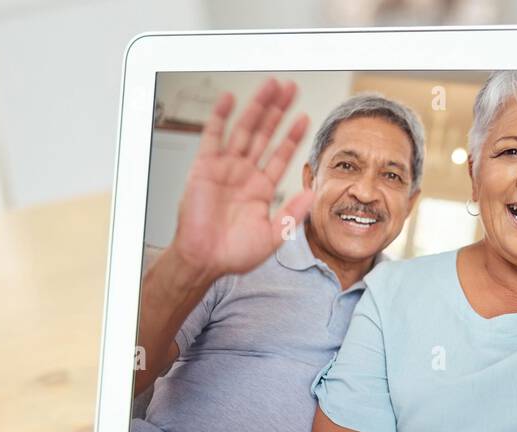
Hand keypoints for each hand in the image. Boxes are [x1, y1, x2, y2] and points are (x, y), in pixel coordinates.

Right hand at [170, 77, 315, 281]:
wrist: (204, 260)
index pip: (280, 155)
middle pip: (264, 134)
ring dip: (257, 107)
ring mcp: (225, 168)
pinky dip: (220, 116)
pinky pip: (213, 136)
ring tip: (270, 86)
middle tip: (290, 88)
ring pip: (244, 129)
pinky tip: (231, 99)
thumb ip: (292, 214)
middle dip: (278, 111)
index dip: (292, 136)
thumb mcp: (272, 236)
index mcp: (261, 189)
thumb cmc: (234, 254)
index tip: (305, 118)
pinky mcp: (204, 167)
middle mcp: (244, 174)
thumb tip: (312, 193)